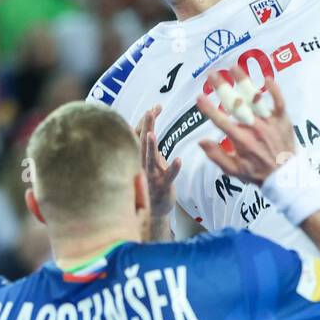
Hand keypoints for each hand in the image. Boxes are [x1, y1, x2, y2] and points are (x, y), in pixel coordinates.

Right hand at [134, 104, 182, 218]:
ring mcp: (151, 176)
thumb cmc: (153, 185)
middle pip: (143, 143)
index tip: (154, 107)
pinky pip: (168, 176)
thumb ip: (150, 150)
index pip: (140, 135)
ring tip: (152, 134)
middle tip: (149, 111)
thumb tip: (149, 132)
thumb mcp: (150, 165)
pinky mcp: (163, 187)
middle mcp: (142, 165)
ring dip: (152, 146)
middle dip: (146, 126)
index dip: (146, 121)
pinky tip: (179, 159)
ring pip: (150, 159)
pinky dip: (173, 168)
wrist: (154, 213)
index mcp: (140, 157)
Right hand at [196, 68, 295, 185]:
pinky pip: (279, 102)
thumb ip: (217, 156)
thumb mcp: (234, 171)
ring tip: (233, 67)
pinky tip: (266, 78)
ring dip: (244, 82)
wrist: (285, 177)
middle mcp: (254, 129)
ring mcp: (269, 123)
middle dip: (222, 88)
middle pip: (235, 104)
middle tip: (212, 75)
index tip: (199, 97)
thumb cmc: (258, 173)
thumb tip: (201, 142)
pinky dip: (274, 90)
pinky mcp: (283, 120)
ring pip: (255, 99)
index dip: (208, 109)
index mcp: (241, 140)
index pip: (221, 121)